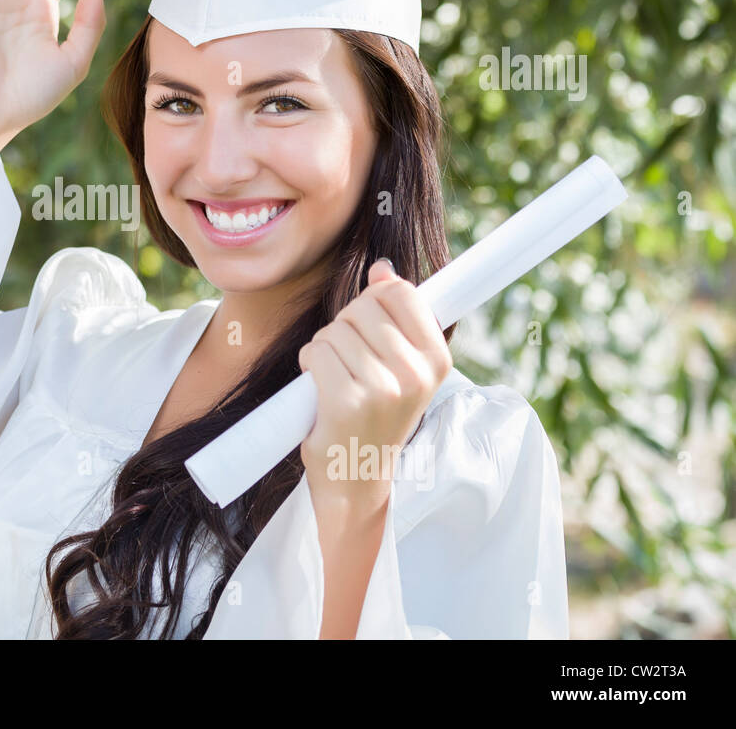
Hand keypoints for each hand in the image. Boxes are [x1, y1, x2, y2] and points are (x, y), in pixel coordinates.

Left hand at [297, 258, 452, 505]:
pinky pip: (316, 352)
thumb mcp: (400, 366)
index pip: (400, 293)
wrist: (357, 477)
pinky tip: (319, 388)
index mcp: (437, 359)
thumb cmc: (376, 415)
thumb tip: (382, 269)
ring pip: (334, 330)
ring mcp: (383, 389)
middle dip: (345, 326)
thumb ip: (394, 316)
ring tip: (336, 379)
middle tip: (350, 362)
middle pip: (362, 308)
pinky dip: (308, 364)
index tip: (371, 328)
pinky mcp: (346, 403)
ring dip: (324, 349)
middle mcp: (415, 374)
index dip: (373, 301)